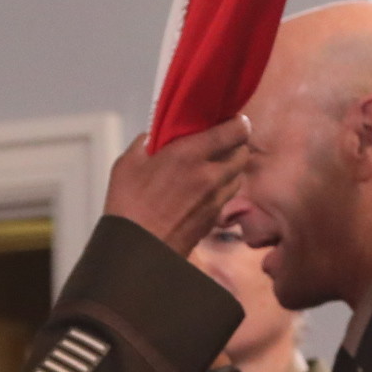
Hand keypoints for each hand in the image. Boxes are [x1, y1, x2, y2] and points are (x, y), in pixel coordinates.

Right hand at [103, 115, 252, 254]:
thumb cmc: (128, 207)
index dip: (237, 122)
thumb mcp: (128, 164)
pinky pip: (227, 197)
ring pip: (238, 175)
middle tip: (222, 142)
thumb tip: (153, 137)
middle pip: (243, 152)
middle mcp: (210, 175)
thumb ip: (145, 144)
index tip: (230, 120)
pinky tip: (204, 190)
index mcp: (190, 154)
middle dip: (236, 144)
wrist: (138, 252)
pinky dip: (222, 189)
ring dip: (231, 168)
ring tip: (213, 167)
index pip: (235, 130)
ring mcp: (215, 200)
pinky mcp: (213, 219)